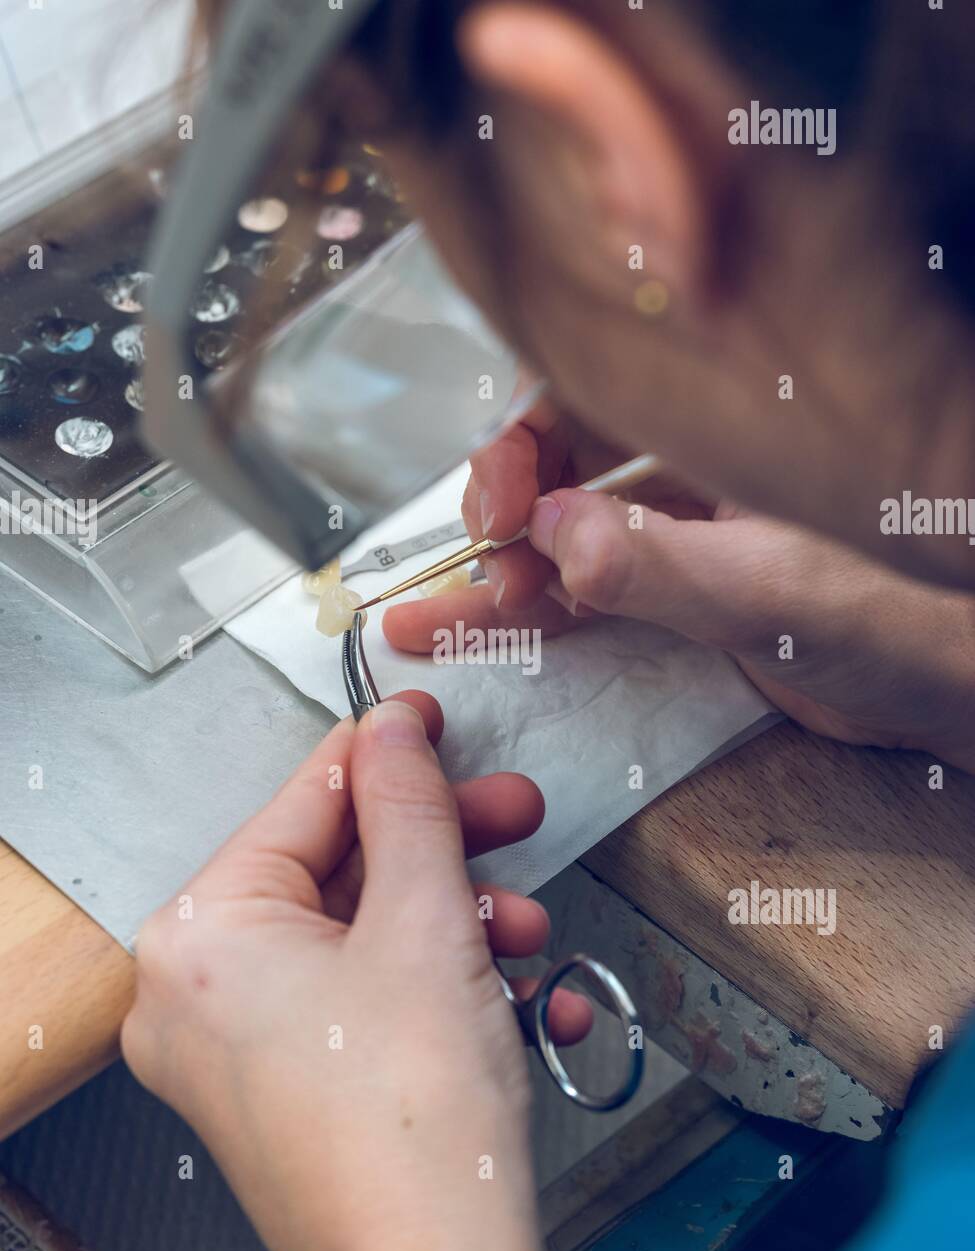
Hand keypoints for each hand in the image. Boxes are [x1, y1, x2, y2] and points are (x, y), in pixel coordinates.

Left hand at [122, 692, 587, 1250]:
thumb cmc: (414, 1133)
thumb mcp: (425, 923)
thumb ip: (409, 807)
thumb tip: (394, 732)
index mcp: (200, 943)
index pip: (302, 805)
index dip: (384, 755)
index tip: (431, 722)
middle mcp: (199, 998)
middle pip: (339, 875)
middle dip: (443, 853)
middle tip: (508, 814)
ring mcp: (241, 1053)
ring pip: (363, 940)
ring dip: (458, 925)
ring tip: (528, 933)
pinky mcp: (292, 1091)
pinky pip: (366, 1003)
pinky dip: (441, 988)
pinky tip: (519, 995)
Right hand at [385, 424, 974, 773]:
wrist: (943, 693)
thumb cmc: (900, 621)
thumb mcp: (770, 590)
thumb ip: (658, 563)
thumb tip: (552, 533)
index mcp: (726, 426)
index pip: (595, 396)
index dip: (529, 444)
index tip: (500, 510)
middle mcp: (700, 463)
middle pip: (567, 459)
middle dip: (507, 511)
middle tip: (477, 563)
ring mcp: (688, 528)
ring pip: (570, 531)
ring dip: (505, 570)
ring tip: (440, 614)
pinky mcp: (684, 589)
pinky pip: (593, 589)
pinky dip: (538, 609)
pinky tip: (481, 625)